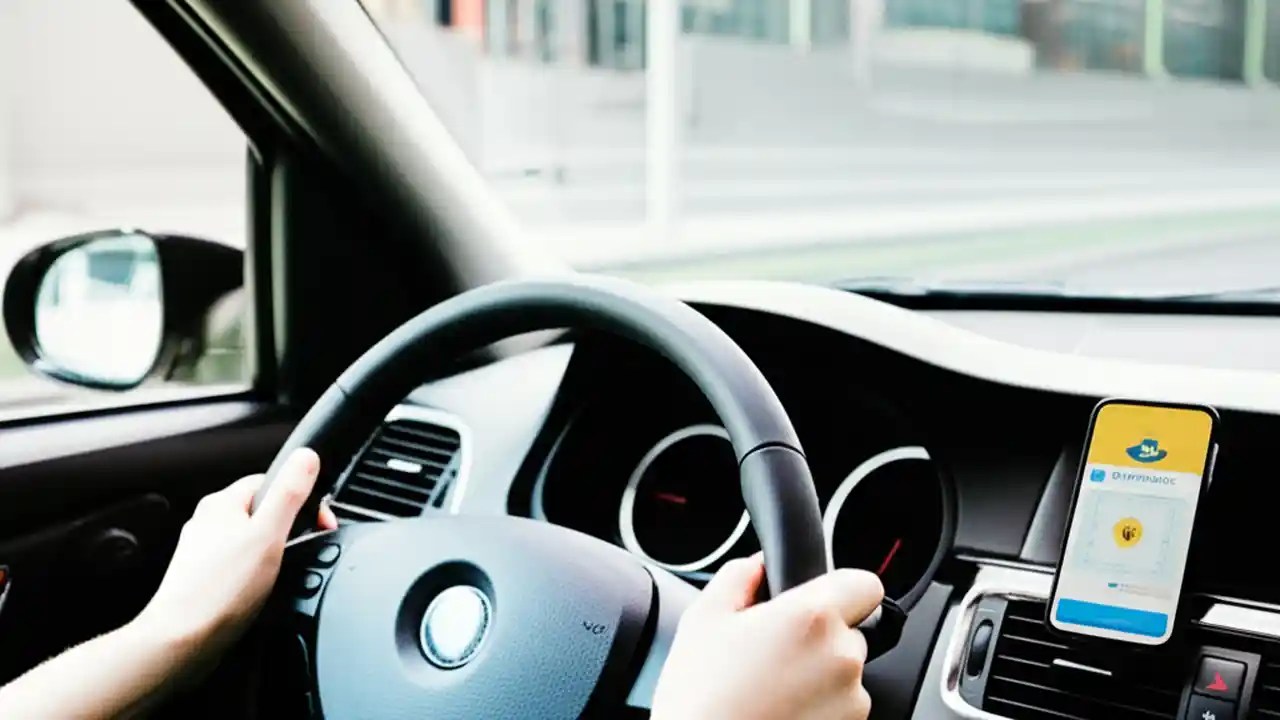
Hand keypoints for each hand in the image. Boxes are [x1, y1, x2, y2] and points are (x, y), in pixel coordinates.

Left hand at [134, 448, 336, 679]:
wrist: (182, 641)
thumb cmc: (221, 591)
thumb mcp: (268, 534)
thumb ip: (289, 493)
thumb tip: (306, 456)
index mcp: (222, 503)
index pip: (271, 482)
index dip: (301, 499)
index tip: (319, 524)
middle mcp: (207, 522)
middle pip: (261, 511)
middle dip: (287, 529)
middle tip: (298, 553)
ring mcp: (202, 552)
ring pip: (250, 540)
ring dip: (271, 553)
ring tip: (277, 576)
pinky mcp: (202, 578)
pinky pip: (238, 565)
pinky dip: (254, 575)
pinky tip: (258, 593)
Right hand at [651, 554, 883, 719]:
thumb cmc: (702, 700)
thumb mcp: (703, 619)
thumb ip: (739, 576)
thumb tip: (759, 565)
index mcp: (811, 617)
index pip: (865, 583)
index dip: (842, 587)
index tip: (819, 599)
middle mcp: (842, 656)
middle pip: (850, 629)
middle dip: (819, 636)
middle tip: (774, 651)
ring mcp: (851, 700)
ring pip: (845, 670)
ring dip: (819, 674)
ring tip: (771, 688)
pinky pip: (842, 706)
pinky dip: (819, 706)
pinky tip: (780, 709)